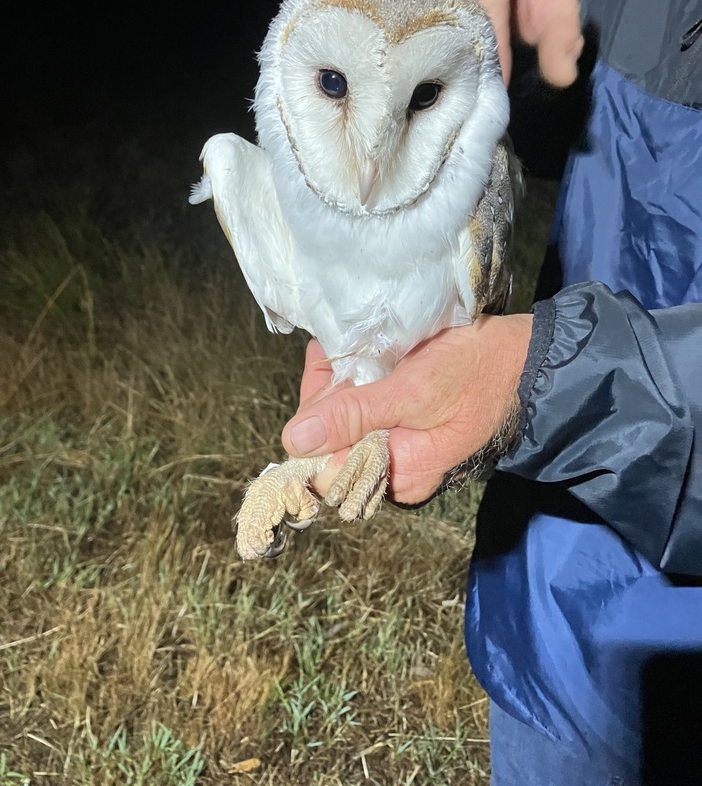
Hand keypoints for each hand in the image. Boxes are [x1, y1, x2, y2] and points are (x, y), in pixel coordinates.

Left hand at [282, 314, 532, 505]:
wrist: (527, 356)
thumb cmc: (477, 372)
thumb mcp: (413, 392)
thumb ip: (354, 416)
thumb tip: (294, 441)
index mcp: (400, 475)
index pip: (326, 469)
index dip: (312, 426)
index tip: (323, 378)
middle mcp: (395, 470)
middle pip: (331, 444)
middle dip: (325, 397)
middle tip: (336, 352)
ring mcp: (401, 447)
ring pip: (345, 422)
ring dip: (338, 384)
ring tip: (346, 347)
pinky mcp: (406, 424)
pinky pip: (366, 410)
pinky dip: (356, 382)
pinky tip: (359, 354)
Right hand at [435, 0, 582, 87]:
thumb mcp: (559, 12)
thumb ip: (563, 42)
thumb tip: (562, 76)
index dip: (494, 42)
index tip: (499, 81)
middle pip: (458, 10)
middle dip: (469, 51)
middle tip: (479, 89)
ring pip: (437, 19)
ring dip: (448, 53)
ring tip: (461, 83)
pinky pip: (424, 23)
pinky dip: (435, 49)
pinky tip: (444, 71)